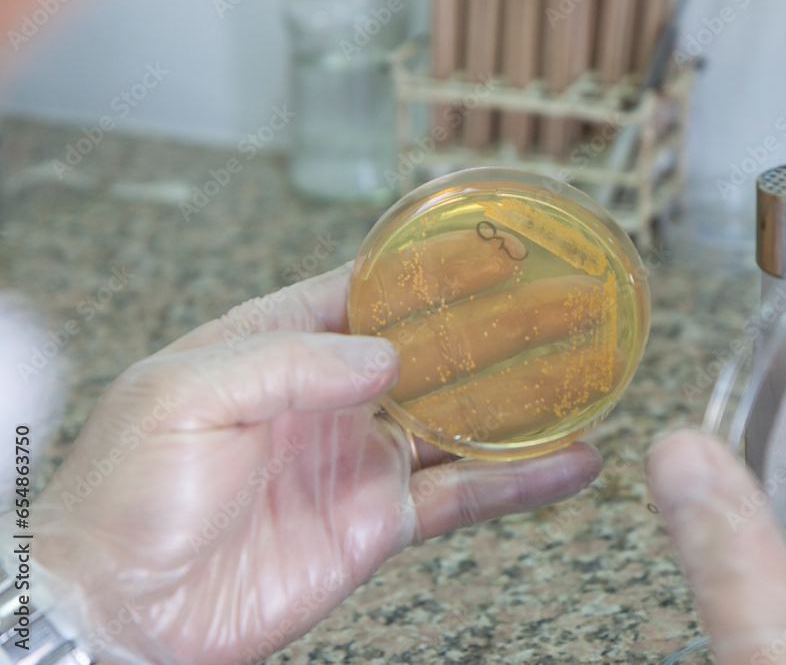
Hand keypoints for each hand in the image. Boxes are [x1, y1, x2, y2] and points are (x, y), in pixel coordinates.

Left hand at [29, 261, 601, 664]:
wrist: (126, 612)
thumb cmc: (126, 495)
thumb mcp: (182, 398)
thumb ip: (285, 364)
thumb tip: (384, 356)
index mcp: (277, 345)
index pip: (370, 291)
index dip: (432, 268)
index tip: (493, 247)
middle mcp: (330, 397)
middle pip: (433, 350)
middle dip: (498, 327)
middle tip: (563, 303)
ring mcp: (360, 458)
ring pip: (462, 419)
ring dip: (523, 400)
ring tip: (586, 374)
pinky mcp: (380, 521)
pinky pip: (463, 494)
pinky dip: (521, 481)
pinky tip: (571, 464)